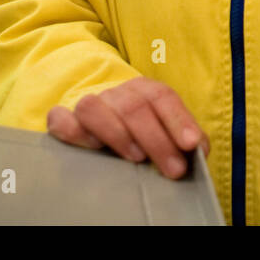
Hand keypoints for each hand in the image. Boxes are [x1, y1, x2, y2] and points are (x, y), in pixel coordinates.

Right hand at [47, 77, 208, 178]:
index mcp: (145, 90)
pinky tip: (92, 147)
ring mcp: (89, 104)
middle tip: (173, 169)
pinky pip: (61, 119)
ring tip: (136, 158)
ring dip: (117, 133)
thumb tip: (199, 151)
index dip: (179, 120)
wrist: (104, 118)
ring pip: (94, 107)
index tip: (192, 145)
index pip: (162, 97)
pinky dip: (74, 131)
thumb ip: (184, 138)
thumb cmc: (143, 129)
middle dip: (157, 140)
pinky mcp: (63, 120)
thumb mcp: (166, 129)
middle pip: (134, 107)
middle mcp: (117, 93)